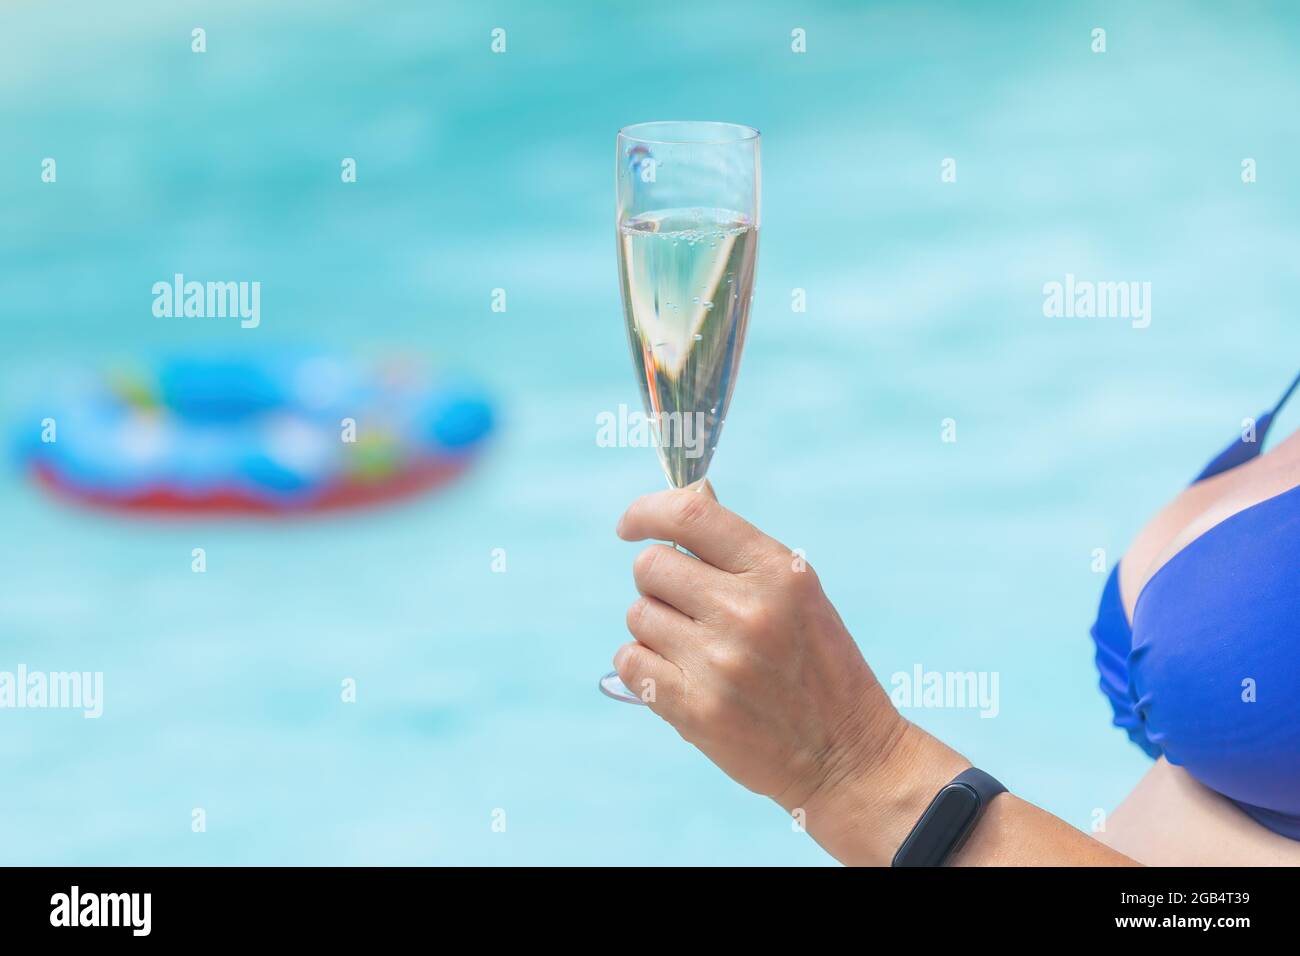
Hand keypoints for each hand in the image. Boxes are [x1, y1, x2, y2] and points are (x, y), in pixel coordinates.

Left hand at [614, 484, 913, 823]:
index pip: (690, 514)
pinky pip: (630, 661)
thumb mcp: (797, 592)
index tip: (630, 525)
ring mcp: (720, 661)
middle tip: (688, 609)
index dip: (646, 511)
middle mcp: (748, 610)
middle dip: (658, 583)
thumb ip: (738, 548)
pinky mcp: (695, 708)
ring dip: (656, 629)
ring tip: (698, 652)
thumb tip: (693, 490)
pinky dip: (643, 667)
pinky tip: (679, 677)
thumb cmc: (818, 665)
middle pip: (650, 566)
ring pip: (638, 615)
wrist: (847, 756)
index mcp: (779, 572)